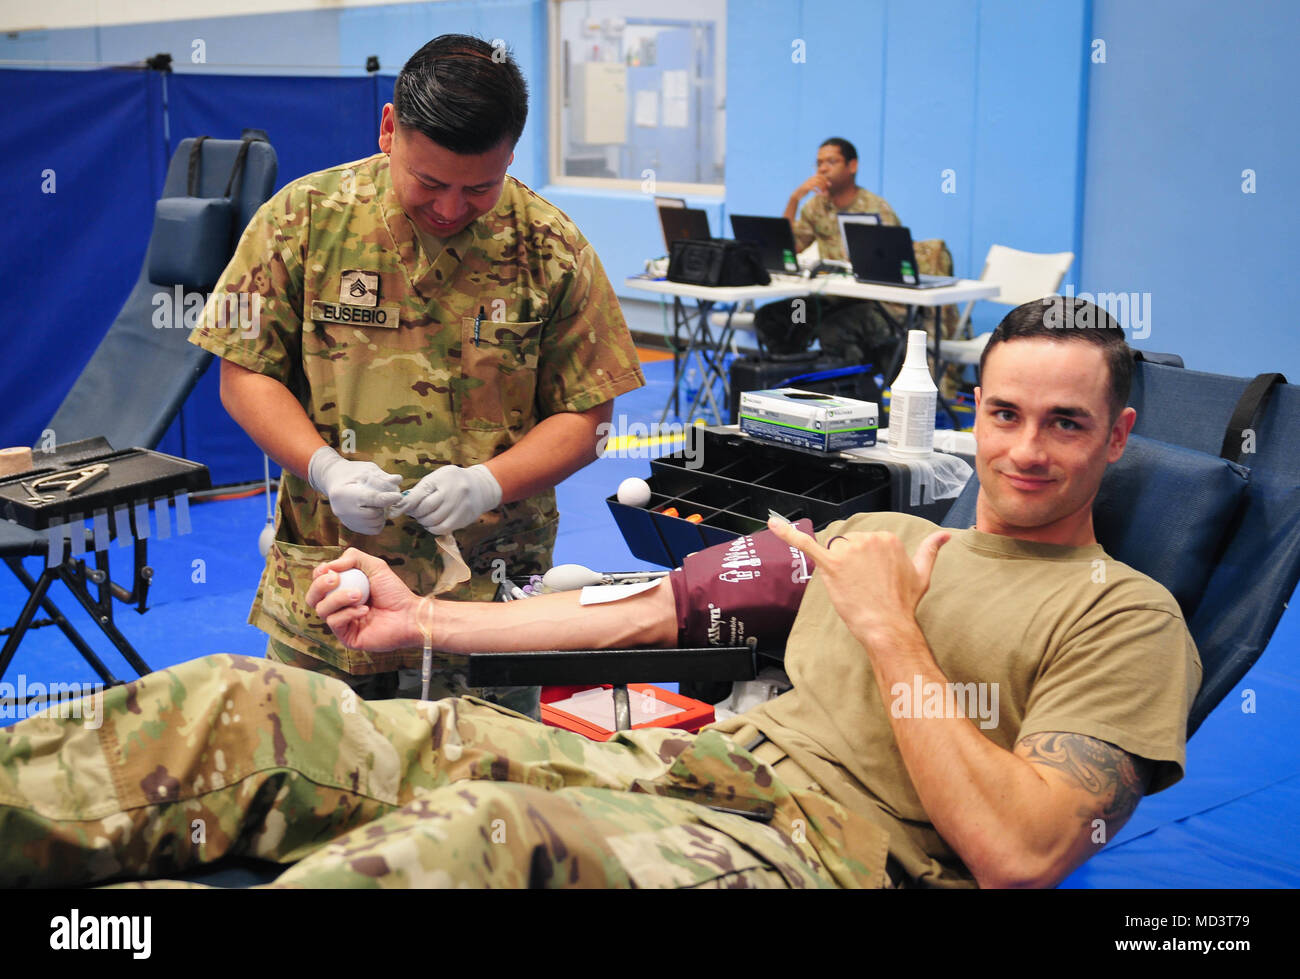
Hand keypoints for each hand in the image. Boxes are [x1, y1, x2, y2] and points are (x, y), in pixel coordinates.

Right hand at [306, 548, 421, 650]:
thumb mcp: (375, 566)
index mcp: (341, 590)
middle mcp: (338, 607)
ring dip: (338, 598)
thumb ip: (353, 558)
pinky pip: (334, 623)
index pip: (318, 583)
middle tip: (335, 579)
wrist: (409, 614)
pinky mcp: (346, 637)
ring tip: (359, 594)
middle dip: (319, 586)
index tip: (328, 569)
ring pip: (322, 610)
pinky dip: (348, 613)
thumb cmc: (394, 592)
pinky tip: (365, 610)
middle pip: (312, 597)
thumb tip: (329, 566)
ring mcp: (342, 623)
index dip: (318, 575)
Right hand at [307, 446, 402, 534]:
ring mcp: (346, 520)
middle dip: (384, 507)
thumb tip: (399, 480)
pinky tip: (376, 510)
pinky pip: (372, 530)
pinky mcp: (351, 526)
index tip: (398, 496)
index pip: (370, 499)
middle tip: (386, 498)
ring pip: (374, 524)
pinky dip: (379, 522)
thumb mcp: (366, 469)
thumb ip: (382, 477)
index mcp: (344, 493)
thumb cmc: (352, 473)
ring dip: (382, 514)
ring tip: (379, 503)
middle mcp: (343, 510)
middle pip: (374, 514)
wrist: (334, 480)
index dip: (387, 498)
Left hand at [390, 464, 501, 534]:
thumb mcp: (436, 478)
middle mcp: (454, 492)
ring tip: (424, 517)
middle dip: (416, 513)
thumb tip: (400, 506)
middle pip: (426, 510)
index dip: (406, 505)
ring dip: (424, 522)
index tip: (395, 511)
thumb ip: (420, 490)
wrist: (480, 487)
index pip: (419, 494)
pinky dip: (434, 529)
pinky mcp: (464, 518)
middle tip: (415, 512)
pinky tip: (432, 524)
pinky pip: (444, 529)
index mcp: (443, 479)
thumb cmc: (452, 481)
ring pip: (434, 522)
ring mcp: (461, 506)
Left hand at [766, 517, 949, 645]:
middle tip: (863, 587)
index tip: (874, 581)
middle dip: (850, 565)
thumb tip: (945, 535)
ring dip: (837, 569)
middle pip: (847, 546)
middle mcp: (868, 538)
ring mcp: (849, 551)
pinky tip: (771, 523)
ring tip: (852, 588)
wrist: (888, 626)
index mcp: (887, 537)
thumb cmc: (903, 603)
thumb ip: (931, 549)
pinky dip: (786, 534)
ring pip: (833, 553)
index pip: (865, 544)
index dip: (865, 565)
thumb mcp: (922, 573)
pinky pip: (806, 545)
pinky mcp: (831, 565)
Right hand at [796, 174, 829, 197]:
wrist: (797, 194)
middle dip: (824, 184)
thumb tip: (828, 184)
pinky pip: (812, 188)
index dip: (825, 179)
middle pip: (819, 179)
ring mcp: (807, 183)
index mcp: (811, 177)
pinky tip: (818, 194)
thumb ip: (818, 183)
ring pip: (817, 183)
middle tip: (825, 189)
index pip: (820, 176)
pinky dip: (816, 191)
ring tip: (822, 192)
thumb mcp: (812, 185)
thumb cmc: (806, 190)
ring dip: (821, 188)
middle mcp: (809, 179)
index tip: (829, 184)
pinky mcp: (805, 187)